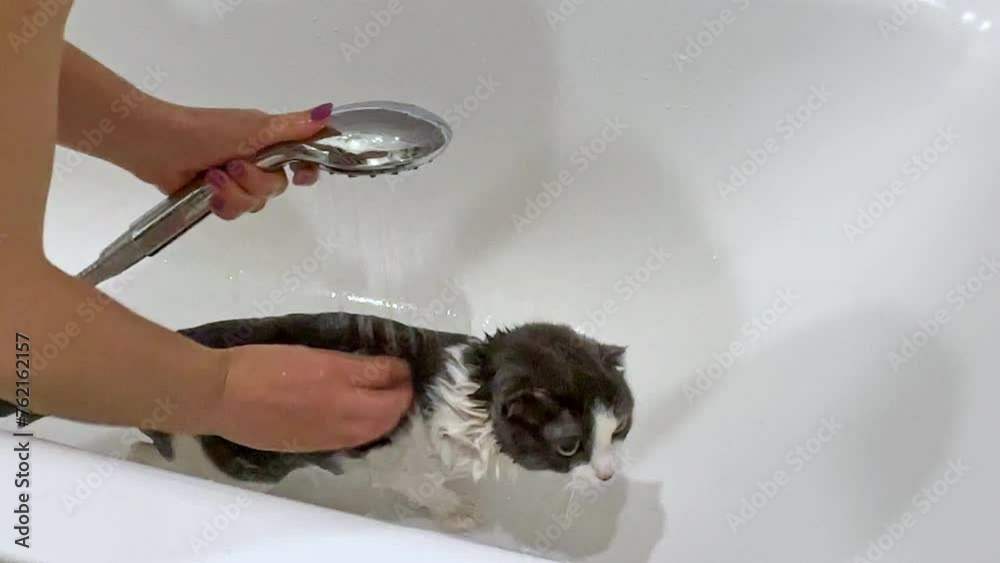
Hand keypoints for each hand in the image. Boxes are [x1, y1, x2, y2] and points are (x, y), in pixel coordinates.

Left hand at [125, 102, 334, 219]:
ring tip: (212, 178)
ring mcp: (236, 180)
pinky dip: (221, 204)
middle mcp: (256, 160)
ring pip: (256, 203)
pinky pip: (235, 213)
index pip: (303, 158)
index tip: (301, 176)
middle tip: (232, 166)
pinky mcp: (216, 196)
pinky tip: (207, 193)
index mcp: (268, 140)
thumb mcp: (254, 128)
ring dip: (234, 193)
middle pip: (277, 187)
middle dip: (255, 182)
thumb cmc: (205, 130)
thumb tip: (329, 112)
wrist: (155, 144)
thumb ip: (292, 127)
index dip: (308, 171)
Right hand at [209, 344, 412, 451]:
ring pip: (377, 428)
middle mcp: (340, 404)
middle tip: (404, 385)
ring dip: (391, 416)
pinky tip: (368, 423)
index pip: (385, 373)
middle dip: (403, 395)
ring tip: (392, 406)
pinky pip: (355, 441)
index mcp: (336, 373)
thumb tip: (365, 367)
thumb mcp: (306, 351)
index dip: (400, 369)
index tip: (402, 365)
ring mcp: (330, 430)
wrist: (222, 396)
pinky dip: (370, 431)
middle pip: (391, 406)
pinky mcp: (316, 446)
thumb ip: (339, 362)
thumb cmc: (257, 364)